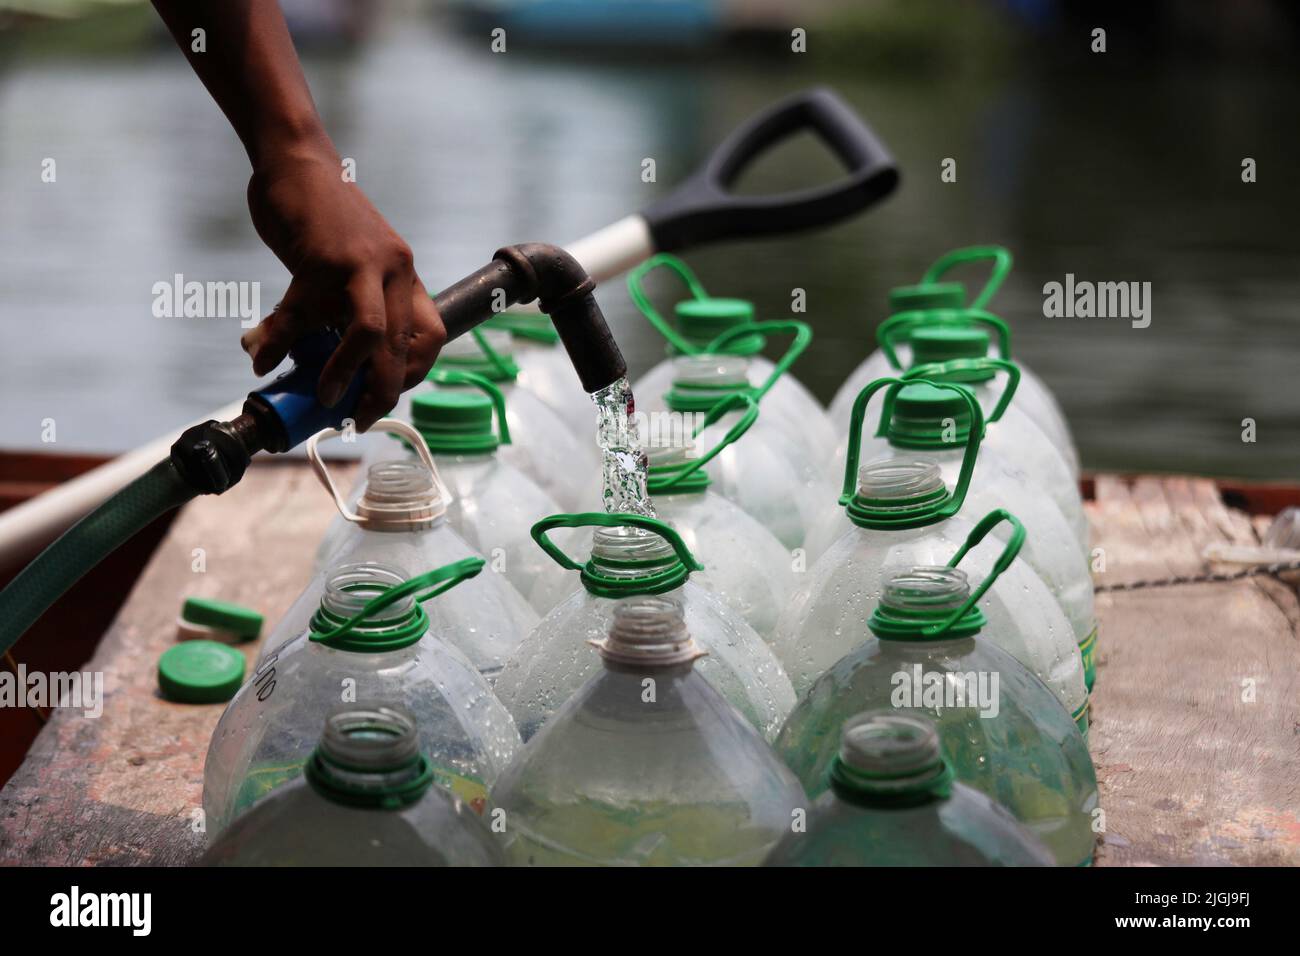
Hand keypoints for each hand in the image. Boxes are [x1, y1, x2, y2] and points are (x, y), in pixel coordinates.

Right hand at [239, 142, 443, 430]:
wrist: (296, 160)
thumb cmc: (321, 219)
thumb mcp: (351, 263)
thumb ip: (345, 307)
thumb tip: (325, 361)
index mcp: (405, 274)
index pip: (431, 336)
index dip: (413, 372)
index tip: (384, 392)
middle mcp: (393, 269)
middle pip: (401, 345)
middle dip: (382, 390)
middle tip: (360, 417)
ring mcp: (360, 264)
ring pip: (366, 335)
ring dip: (345, 374)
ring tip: (325, 398)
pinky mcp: (320, 259)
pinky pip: (299, 316)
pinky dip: (278, 344)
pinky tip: (262, 359)